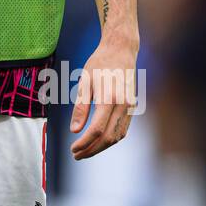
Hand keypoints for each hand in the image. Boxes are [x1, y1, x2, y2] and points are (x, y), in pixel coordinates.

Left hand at [70, 32, 137, 159]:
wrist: (121, 49)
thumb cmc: (100, 62)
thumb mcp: (85, 81)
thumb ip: (80, 107)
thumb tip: (74, 130)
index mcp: (109, 98)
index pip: (96, 130)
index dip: (84, 143)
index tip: (72, 149)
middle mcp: (123, 105)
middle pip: (108, 137)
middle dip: (91, 150)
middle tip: (76, 155)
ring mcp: (131, 107)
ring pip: (117, 136)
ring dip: (101, 147)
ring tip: (85, 151)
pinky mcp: (133, 107)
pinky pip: (123, 129)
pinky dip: (111, 138)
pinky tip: (99, 141)